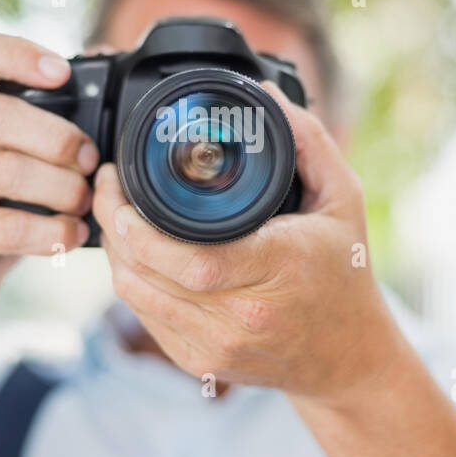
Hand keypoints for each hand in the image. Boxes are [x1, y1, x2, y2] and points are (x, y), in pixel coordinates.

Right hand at [0, 32, 97, 325]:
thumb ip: (43, 106)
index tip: (61, 73)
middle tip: (90, 159)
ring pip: (9, 171)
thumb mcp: (3, 145)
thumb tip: (103, 52)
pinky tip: (72, 233)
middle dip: (59, 137)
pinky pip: (12, 226)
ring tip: (84, 200)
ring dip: (62, 187)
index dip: (19, 54)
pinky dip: (53, 231)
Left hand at [93, 83, 400, 404]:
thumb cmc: (346, 272)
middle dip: (111, 226)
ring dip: (114, 252)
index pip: (189, 259)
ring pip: (135, 296)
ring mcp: (217, 347)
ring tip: (114, 214)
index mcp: (278, 271)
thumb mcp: (343, 197)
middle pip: (146, 275)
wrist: (348, 356)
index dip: (137, 227)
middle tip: (106, 186)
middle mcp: (242, 318)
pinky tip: (135, 252)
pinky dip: (132, 280)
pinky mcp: (200, 363)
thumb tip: (262, 93)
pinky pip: (144, 317)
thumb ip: (308, 139)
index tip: (120, 183)